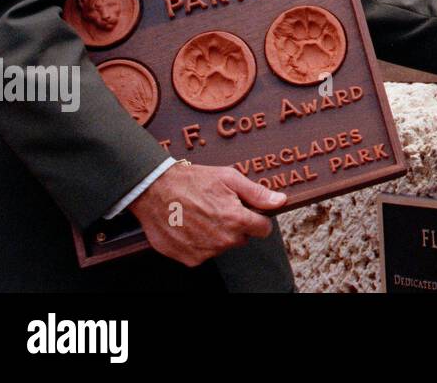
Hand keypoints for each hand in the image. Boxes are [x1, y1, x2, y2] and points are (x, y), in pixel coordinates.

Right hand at [129, 161, 285, 267]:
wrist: (155, 190)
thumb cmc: (193, 181)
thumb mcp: (229, 178)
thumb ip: (257, 193)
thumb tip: (280, 201)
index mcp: (236, 220)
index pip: (263, 229)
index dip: (257, 218)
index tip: (248, 211)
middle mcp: (222, 240)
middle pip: (241, 237)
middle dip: (235, 225)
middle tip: (218, 207)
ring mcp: (205, 252)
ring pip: (222, 245)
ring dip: (216, 233)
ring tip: (200, 214)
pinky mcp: (188, 258)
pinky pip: (204, 253)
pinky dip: (199, 242)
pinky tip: (190, 225)